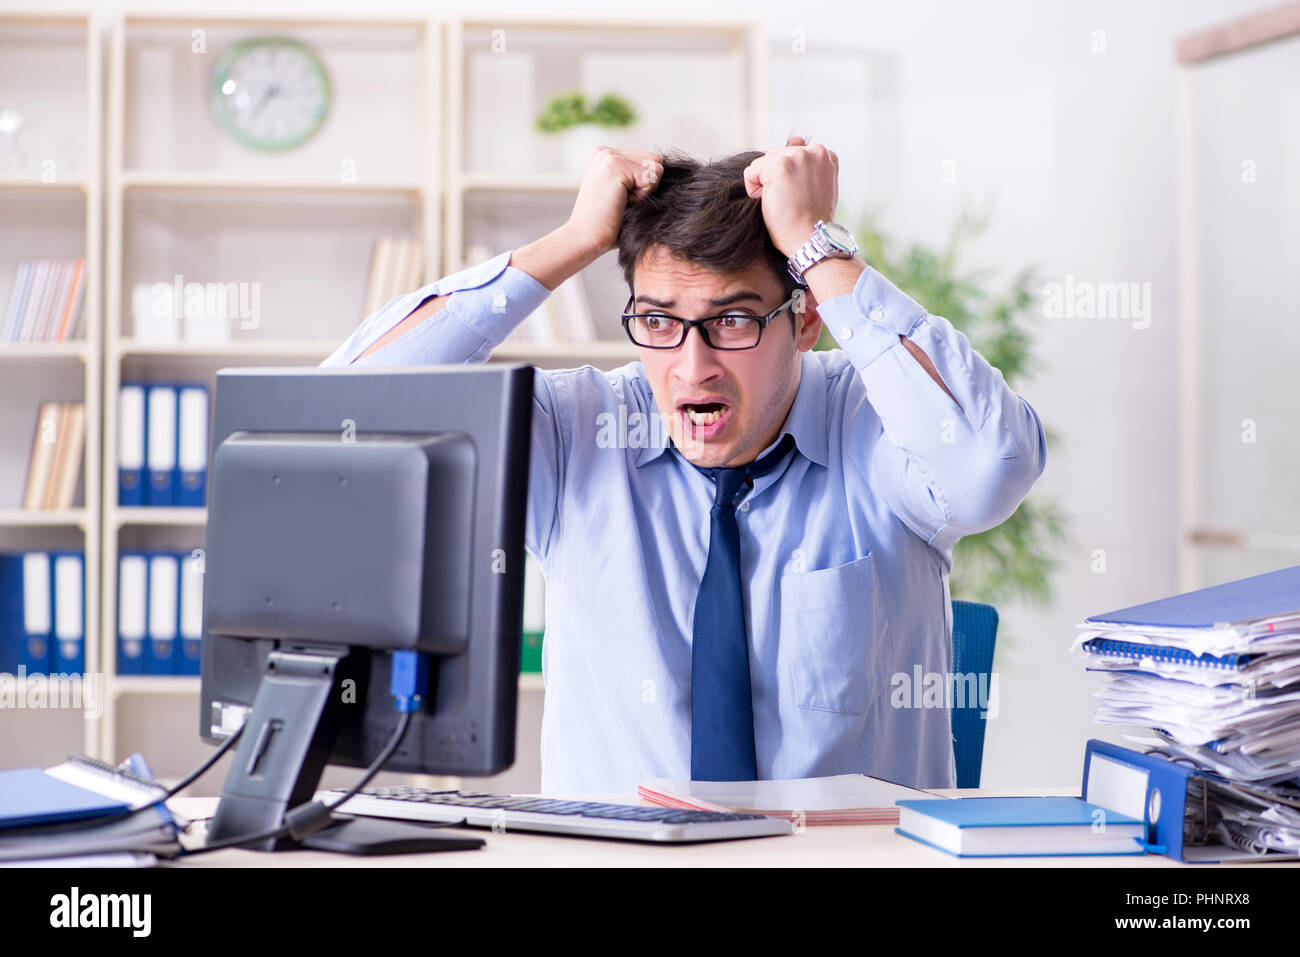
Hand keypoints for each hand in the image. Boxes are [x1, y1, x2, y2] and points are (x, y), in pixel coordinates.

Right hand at [565, 146, 663, 256]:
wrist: (585, 239)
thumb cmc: (607, 226)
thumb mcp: (624, 195)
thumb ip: (638, 179)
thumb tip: (671, 174)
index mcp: (606, 156)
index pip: (649, 160)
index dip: (644, 186)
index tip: (620, 200)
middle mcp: (606, 151)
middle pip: (656, 160)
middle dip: (647, 186)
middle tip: (622, 202)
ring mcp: (609, 156)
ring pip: (656, 167)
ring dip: (645, 191)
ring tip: (621, 202)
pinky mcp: (615, 165)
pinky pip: (651, 177)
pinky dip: (642, 196)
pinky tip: (621, 203)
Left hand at [742, 135, 839, 257]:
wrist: (811, 239)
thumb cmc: (810, 219)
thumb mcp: (817, 185)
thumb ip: (807, 164)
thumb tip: (795, 138)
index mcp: (825, 154)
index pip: (791, 156)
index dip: (789, 180)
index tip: (801, 197)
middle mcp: (815, 150)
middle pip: (775, 156)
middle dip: (776, 180)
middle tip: (791, 202)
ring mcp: (798, 156)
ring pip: (763, 164)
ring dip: (766, 185)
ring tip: (784, 202)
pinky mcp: (779, 166)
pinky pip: (751, 173)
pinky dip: (754, 190)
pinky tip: (771, 203)